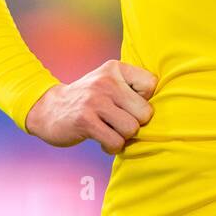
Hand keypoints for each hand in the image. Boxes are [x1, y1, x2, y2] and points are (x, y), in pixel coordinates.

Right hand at [24, 59, 156, 153]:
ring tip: (110, 131)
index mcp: (116, 68)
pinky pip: (115, 142)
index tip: (127, 105)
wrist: (49, 109)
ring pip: (132, 129)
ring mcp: (95, 100)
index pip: (152, 85)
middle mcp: (107, 81)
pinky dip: (112, 147)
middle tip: (119, 123)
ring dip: (123, 137)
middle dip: (135, 124)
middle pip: (145, 113)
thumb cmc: (89, 100)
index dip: (143, 101)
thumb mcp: (108, 82)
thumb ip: (133, 88)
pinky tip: (102, 140)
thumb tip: (167, 106)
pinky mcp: (85, 121)